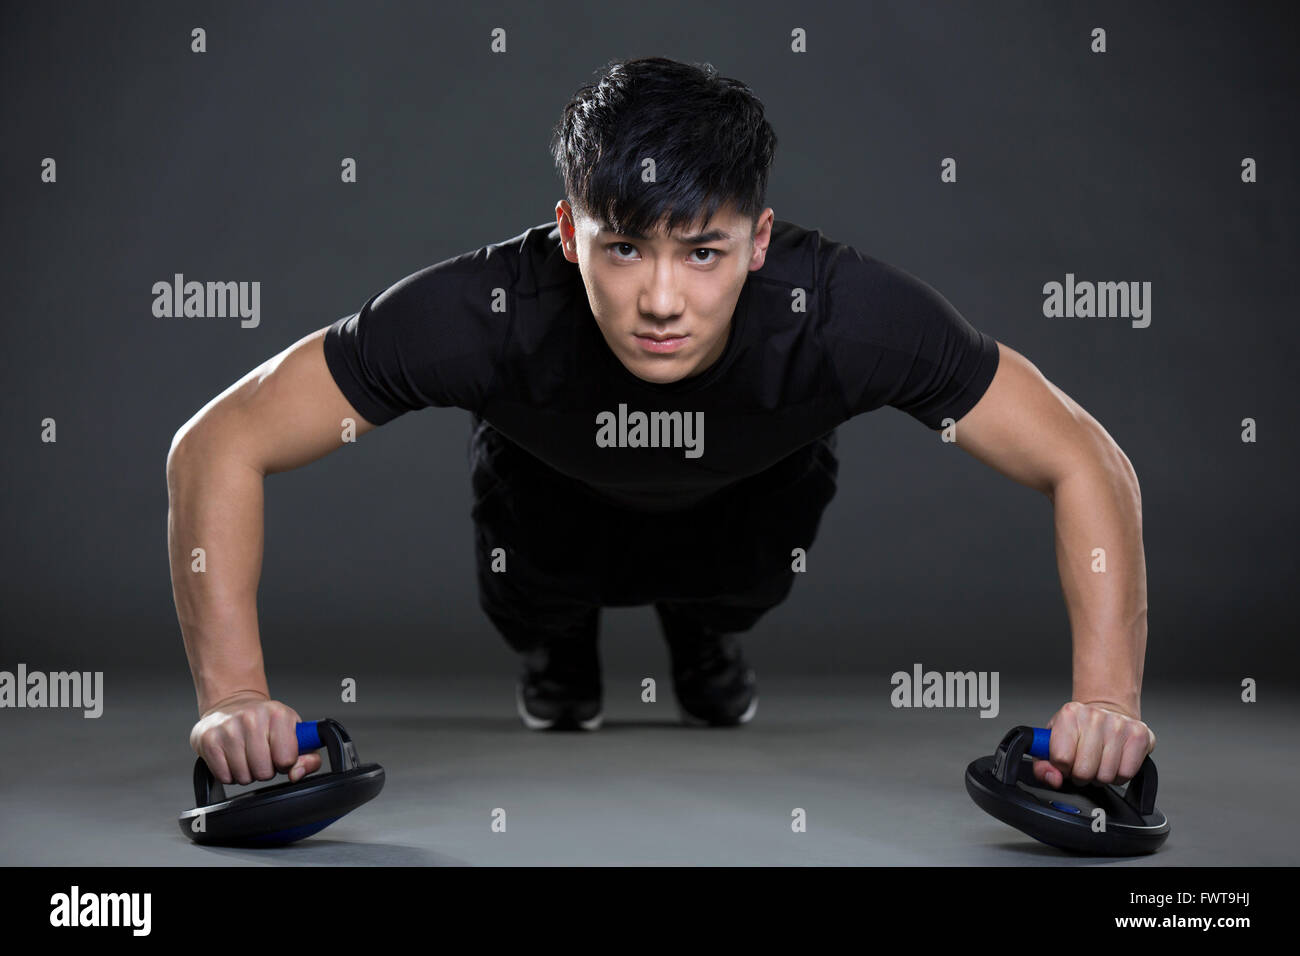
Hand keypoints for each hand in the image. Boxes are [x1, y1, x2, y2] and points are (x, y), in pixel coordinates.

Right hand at [189, 691, 322, 785]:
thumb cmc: (267, 723)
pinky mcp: (208, 739)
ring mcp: (228, 728)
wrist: (233, 704)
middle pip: (264, 772)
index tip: (280, 755)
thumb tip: (297, 773)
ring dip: (247, 773)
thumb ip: (309, 758)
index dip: (285, 763)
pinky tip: (231, 758)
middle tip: (261, 756)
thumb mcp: (295, 734)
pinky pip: (224, 776)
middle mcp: (252, 718)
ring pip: (243, 777)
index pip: (287, 759)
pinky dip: (229, 774)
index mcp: (279, 714)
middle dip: (265, 770)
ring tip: (246, 756)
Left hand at [1032, 700, 1154, 788]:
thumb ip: (1043, 765)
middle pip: (1084, 771)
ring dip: (1100, 776)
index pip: (1061, 759)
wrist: (1108, 711)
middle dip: (1081, 775)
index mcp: (1069, 714)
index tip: (1066, 761)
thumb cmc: (1079, 730)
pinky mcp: (1140, 735)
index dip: (1062, 767)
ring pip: (1105, 776)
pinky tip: (1114, 762)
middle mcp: (1094, 716)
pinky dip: (1119, 776)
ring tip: (1099, 762)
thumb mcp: (1053, 742)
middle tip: (1083, 764)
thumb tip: (1053, 778)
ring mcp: (1119, 724)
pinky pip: (1126, 774)